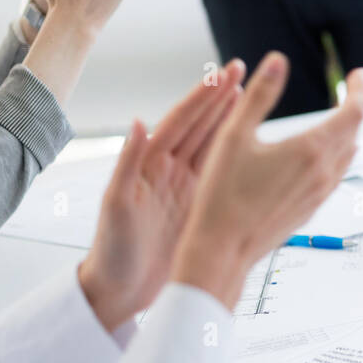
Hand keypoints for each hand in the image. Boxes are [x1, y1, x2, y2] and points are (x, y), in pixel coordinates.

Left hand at [77, 60, 245, 331]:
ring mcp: (182, 187)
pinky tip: (251, 142)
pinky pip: (219, 172)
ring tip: (250, 96)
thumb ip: (128, 163)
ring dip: (229, 119)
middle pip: (199, 125)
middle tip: (243, 71)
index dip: (203, 96)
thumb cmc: (111, 252)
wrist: (116, 290)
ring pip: (212, 145)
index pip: (181, 121)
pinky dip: (234, 153)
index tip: (225, 74)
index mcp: (148, 165)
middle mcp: (166, 170)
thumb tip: (138, 122)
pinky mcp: (194, 206)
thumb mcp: (117, 206)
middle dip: (221, 97)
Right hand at [170, 54, 362, 310]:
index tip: (359, 74)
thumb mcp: (234, 135)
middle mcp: (323, 172)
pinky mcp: (310, 210)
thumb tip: (277, 60)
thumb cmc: (222, 194)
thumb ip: (260, 95)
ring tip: (340, 117)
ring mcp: (319, 194)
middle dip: (353, 106)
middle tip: (350, 88)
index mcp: (311, 150)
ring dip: (346, 133)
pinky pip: (334, 176)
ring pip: (346, 156)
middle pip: (352, 132)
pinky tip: (322, 156)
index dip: (359, 89)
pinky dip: (336, 156)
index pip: (353, 112)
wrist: (222, 250)